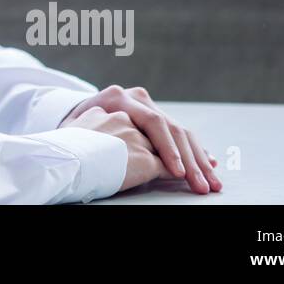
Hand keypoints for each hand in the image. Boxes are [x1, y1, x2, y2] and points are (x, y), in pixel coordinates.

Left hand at [58, 85, 221, 193]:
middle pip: (171, 128)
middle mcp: (136, 98)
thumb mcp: (83, 134)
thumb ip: (106, 141)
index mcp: (119, 99)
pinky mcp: (154, 114)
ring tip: (211, 181)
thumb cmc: (73, 131)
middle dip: (191, 161)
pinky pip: (178, 132)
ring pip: (179, 131)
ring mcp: (147, 105)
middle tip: (203, 185)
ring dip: (199, 159)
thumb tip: (122, 159)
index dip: (167, 150)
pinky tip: (209, 162)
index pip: (152, 123)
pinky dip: (194, 149)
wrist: (72, 113)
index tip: (178, 173)